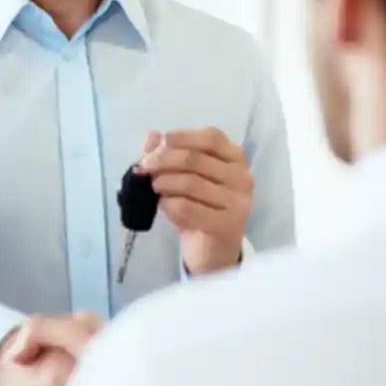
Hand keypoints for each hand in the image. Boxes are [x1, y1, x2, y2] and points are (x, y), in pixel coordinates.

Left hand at [137, 128, 251, 274]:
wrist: (211, 249)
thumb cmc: (198, 205)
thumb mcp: (182, 175)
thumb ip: (167, 153)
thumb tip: (151, 136)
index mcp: (235, 158)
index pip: (211, 137)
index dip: (181, 137)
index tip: (158, 144)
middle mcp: (241, 177)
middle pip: (194, 159)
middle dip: (162, 161)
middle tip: (144, 168)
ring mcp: (237, 202)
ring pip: (189, 182)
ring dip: (163, 183)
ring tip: (155, 188)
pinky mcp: (226, 225)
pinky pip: (186, 207)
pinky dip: (168, 204)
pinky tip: (165, 206)